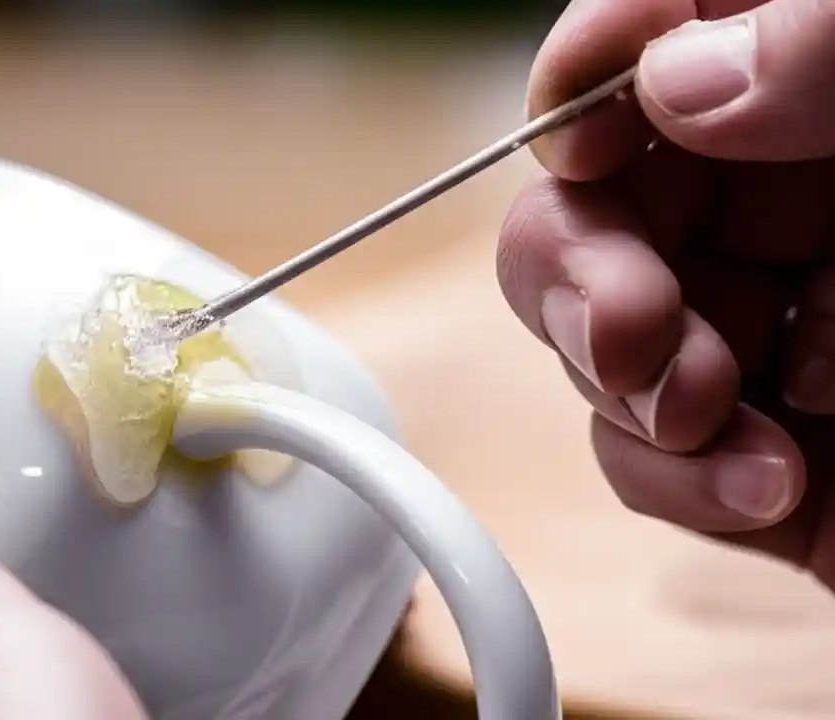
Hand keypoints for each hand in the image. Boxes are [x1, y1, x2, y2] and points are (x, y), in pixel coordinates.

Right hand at [499, 1, 834, 583]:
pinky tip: (772, 487)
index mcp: (824, 96)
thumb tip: (680, 84)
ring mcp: (762, 334)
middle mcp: (782, 206)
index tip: (576, 130)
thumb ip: (834, 55)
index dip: (595, 63)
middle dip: (577, 267)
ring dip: (621, 382)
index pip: (664, 37)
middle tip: (628, 325)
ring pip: (589, 335)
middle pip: (589, 200)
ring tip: (707, 416)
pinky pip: (647, 459)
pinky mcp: (756, 457)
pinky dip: (678, 482)